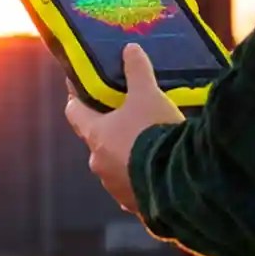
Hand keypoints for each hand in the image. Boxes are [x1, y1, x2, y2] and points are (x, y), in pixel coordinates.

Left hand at [65, 43, 185, 212]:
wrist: (179, 181)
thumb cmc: (155, 132)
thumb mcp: (149, 95)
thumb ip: (137, 71)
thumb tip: (130, 49)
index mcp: (96, 135)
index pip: (74, 113)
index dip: (76, 99)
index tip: (80, 89)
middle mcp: (99, 164)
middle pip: (97, 141)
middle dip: (110, 130)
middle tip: (128, 116)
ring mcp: (115, 187)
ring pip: (116, 167)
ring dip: (128, 157)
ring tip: (151, 146)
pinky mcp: (136, 205)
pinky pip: (135, 189)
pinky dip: (143, 180)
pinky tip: (160, 173)